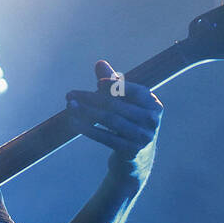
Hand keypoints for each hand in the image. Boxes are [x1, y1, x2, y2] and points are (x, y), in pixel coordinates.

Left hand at [65, 60, 162, 188]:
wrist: (137, 159)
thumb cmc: (129, 123)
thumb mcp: (125, 103)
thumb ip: (113, 84)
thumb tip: (100, 63)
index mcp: (154, 104)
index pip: (134, 91)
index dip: (116, 86)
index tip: (97, 83)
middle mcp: (151, 120)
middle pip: (117, 105)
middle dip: (91, 98)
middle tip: (70, 94)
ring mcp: (142, 137)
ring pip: (110, 120)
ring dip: (87, 111)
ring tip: (70, 105)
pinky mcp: (130, 151)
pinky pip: (105, 137)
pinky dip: (88, 129)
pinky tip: (73, 122)